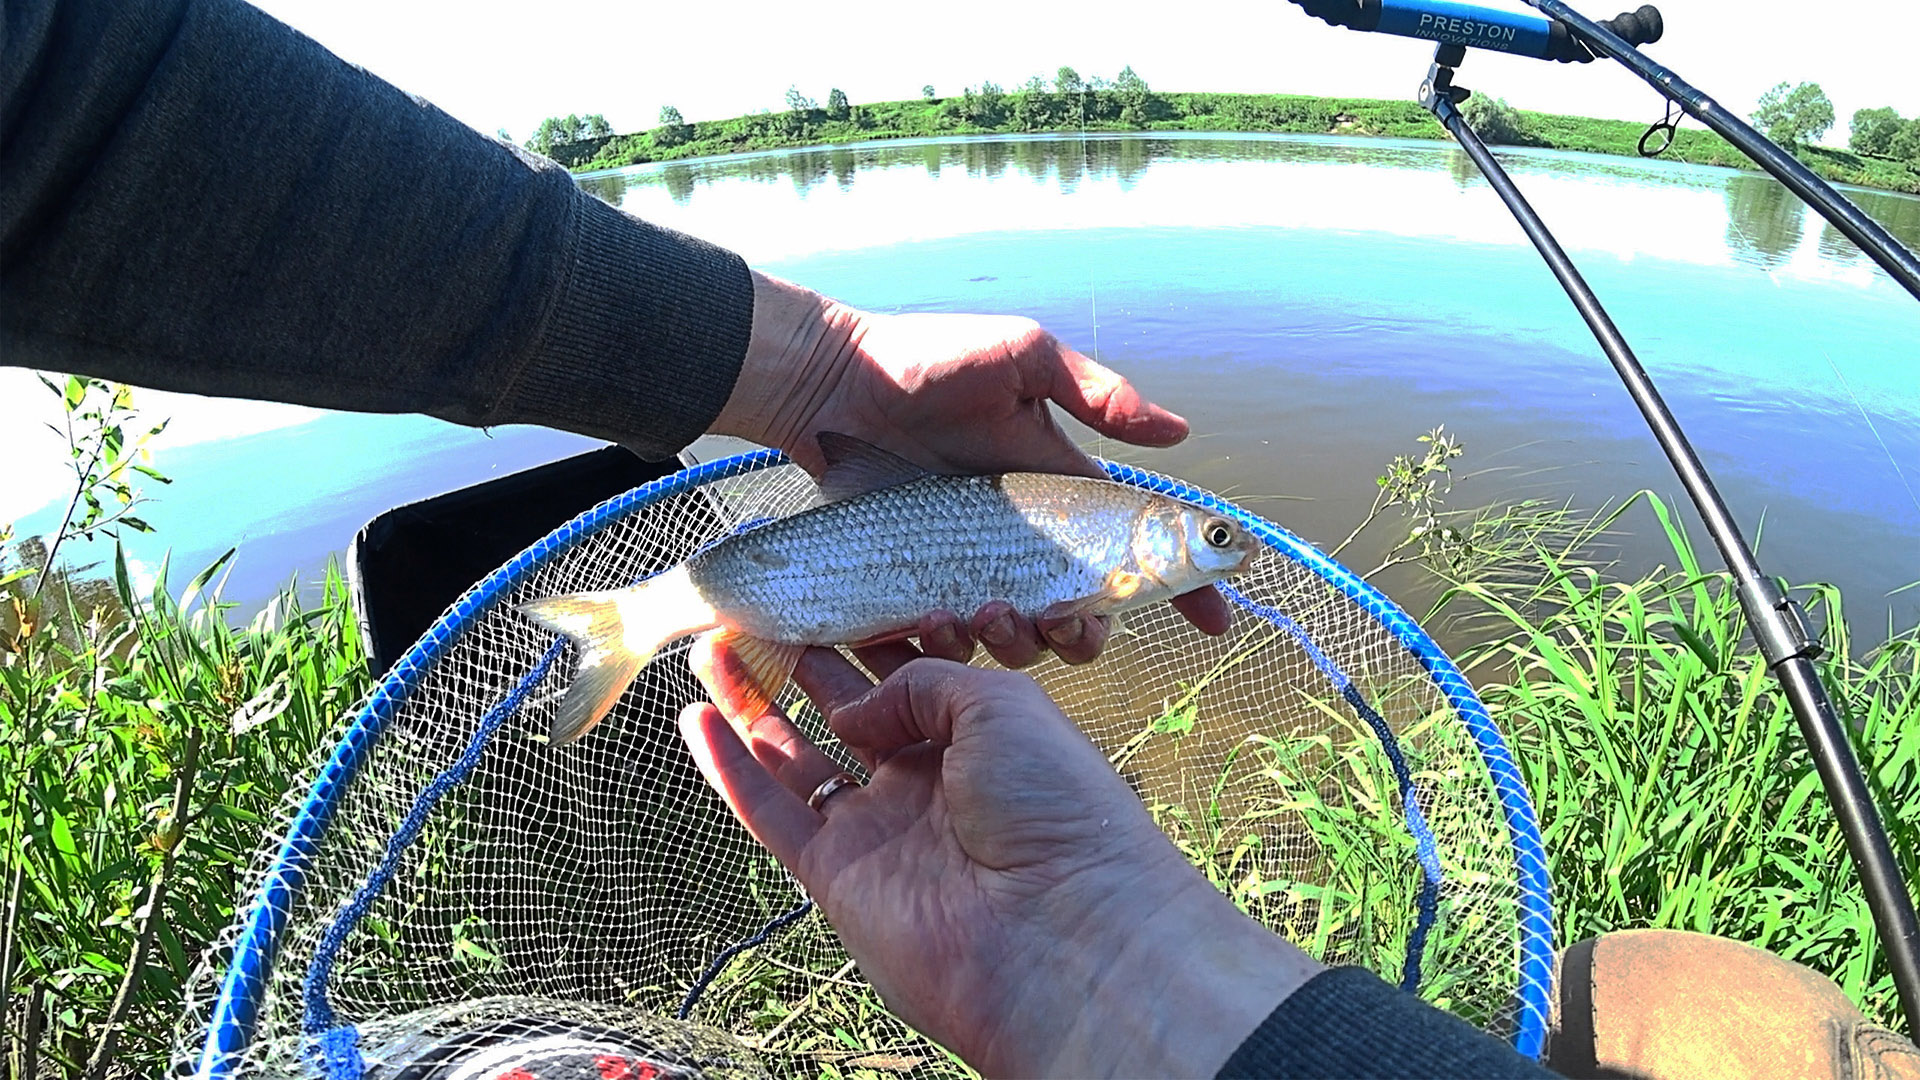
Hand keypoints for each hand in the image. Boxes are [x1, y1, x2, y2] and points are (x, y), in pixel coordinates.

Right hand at [679, 646, 1322, 1077]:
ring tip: (710, 651)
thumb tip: (851, 712)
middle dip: (799, 663)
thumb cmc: (1053, 808)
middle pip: (846, 711)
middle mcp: (926, 780)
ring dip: (751, 707)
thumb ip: (919, 683)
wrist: (1057, 935)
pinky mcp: (838, 877)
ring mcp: (879, 830)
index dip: (860, 635)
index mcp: (979, 737)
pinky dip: (730, 770)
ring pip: (797, 759)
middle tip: (751, 613)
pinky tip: (696, 720)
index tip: (817, 592)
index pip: (907, 674)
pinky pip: (771, 814)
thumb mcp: (1003, 704)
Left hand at [710, 271, 1232, 665]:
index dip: (1185, 589)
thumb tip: (1181, 434)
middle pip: (1084, 615)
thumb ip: (1097, 394)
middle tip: (1073, 622)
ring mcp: (970, 569)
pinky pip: (948, 640)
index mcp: (1060, 493)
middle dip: (1091, 632)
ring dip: (1023, 641)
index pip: (1136, 551)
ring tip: (995, 615)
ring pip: (1021, 639)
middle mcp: (1024, 543)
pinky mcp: (916, 586)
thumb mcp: (1023, 360)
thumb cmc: (927, 360)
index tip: (1218, 619)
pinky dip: (953, 643)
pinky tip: (939, 619)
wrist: (831, 383)